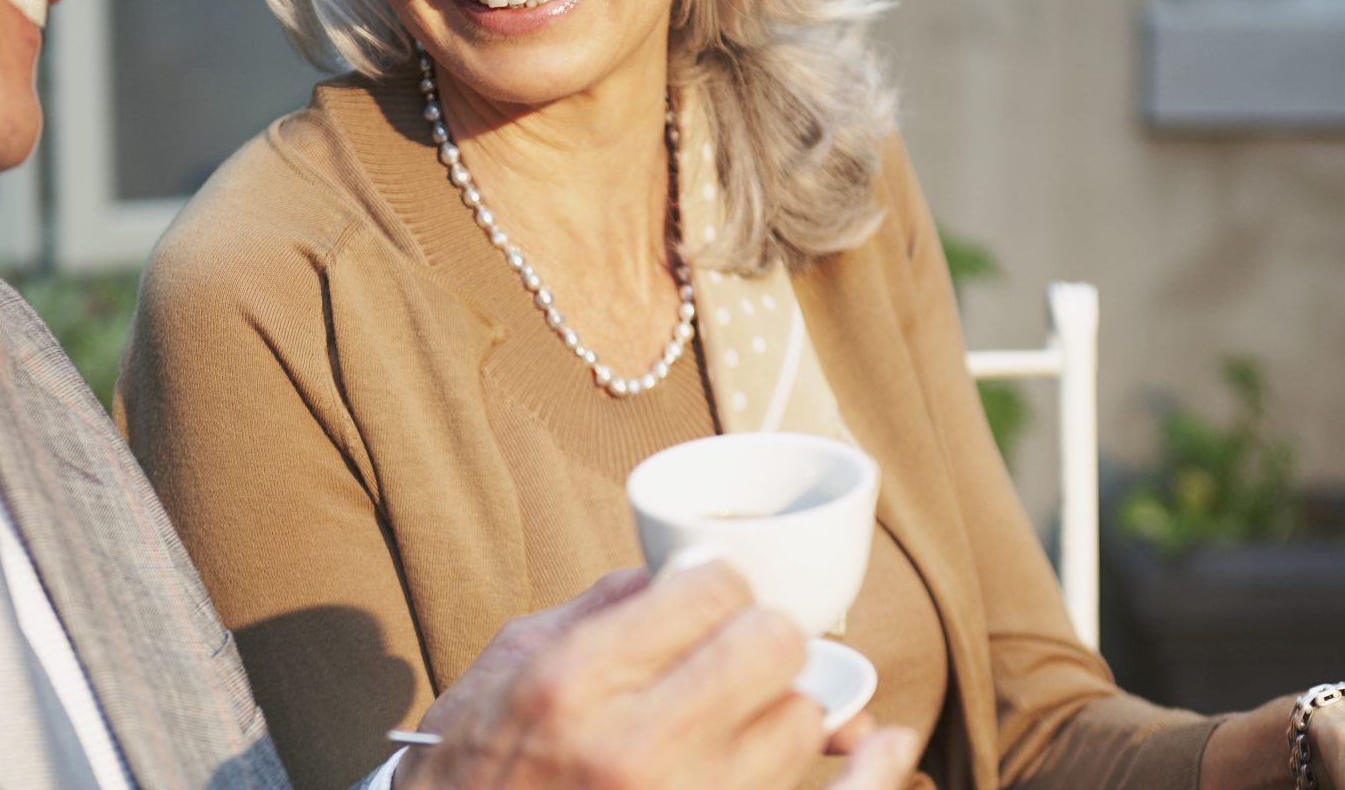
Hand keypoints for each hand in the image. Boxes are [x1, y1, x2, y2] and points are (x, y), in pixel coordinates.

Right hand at [395, 563, 927, 789]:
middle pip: (772, 647)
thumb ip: (595, 611)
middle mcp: (634, 750)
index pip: (710, 591)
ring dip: (783, 706)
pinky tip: (875, 747)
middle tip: (740, 644)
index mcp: (573, 683)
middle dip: (763, 632)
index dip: (721, 583)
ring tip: (743, 713)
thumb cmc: (469, 773)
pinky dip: (855, 773)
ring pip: (798, 724)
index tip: (713, 596)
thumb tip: (671, 575)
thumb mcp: (505, 667)